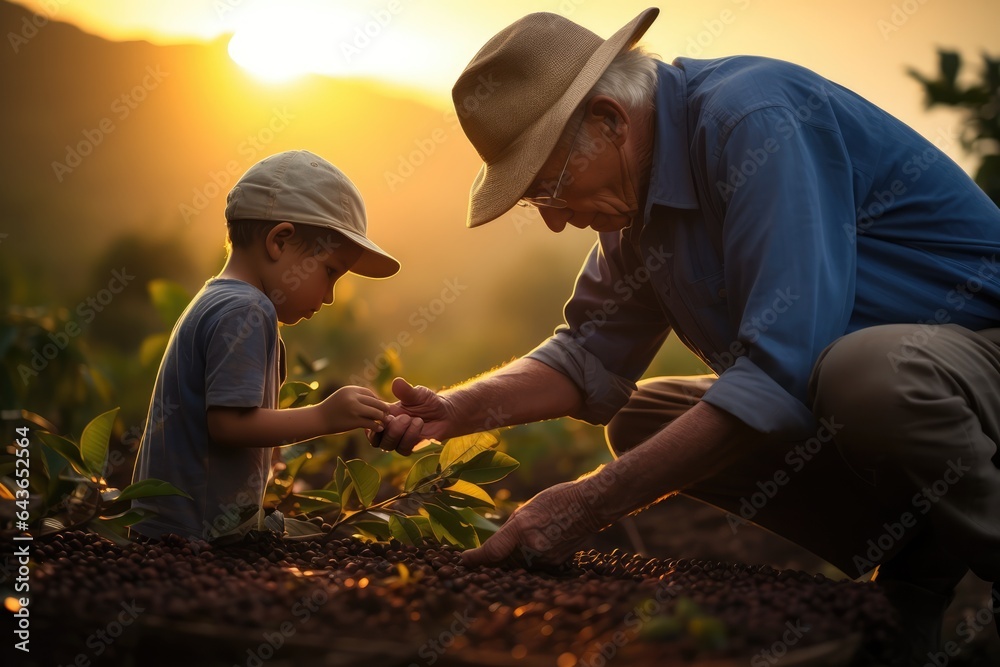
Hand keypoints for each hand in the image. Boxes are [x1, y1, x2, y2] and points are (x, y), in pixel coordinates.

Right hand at [320, 386, 387, 433]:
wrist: (317, 419)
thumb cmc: (331, 409)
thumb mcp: (343, 396)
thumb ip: (356, 396)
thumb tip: (375, 400)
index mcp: (350, 390)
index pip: (370, 393)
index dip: (377, 400)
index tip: (380, 406)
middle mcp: (353, 397)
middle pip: (375, 402)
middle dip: (383, 408)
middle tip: (387, 414)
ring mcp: (353, 409)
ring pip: (375, 412)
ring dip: (382, 417)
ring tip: (384, 421)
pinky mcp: (353, 421)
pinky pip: (371, 423)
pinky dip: (377, 426)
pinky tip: (379, 428)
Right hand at [368, 378, 455, 455]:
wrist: (444, 413)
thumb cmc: (427, 401)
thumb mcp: (417, 393)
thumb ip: (406, 390)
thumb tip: (396, 381)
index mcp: (385, 417)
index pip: (369, 423)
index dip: (372, 421)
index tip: (386, 414)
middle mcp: (388, 431)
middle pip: (376, 440)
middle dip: (390, 428)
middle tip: (404, 417)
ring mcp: (398, 441)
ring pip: (388, 446)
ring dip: (400, 433)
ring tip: (414, 420)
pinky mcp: (410, 448)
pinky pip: (404, 449)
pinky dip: (411, 437)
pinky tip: (419, 425)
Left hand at [461, 480, 611, 568]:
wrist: (590, 506)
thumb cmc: (557, 500)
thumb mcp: (526, 510)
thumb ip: (508, 532)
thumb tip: (492, 550)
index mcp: (522, 529)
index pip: (491, 552)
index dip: (474, 559)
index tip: (463, 560)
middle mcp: (533, 548)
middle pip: (503, 562)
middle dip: (491, 560)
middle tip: (481, 554)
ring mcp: (545, 559)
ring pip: (517, 565)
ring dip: (511, 559)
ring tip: (519, 542)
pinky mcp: (555, 565)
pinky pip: (533, 565)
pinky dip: (527, 559)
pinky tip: (536, 543)